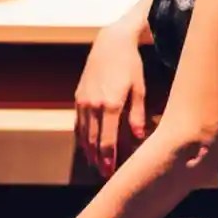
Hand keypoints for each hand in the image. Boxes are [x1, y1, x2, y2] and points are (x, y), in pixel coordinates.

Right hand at [75, 22, 147, 177]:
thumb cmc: (130, 65)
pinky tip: (86, 147)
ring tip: (94, 165)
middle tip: (104, 175)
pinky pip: (78, 123)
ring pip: (83, 133)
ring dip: (88, 152)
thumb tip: (139, 137)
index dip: (108, 158)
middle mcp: (94, 104)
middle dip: (98, 160)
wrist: (110, 42)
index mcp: (111, 104)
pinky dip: (81, 137)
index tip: (111, 172)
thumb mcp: (139, 89)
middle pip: (93, 141)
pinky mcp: (78, 97)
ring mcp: (83, 101)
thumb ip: (138, 115)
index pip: (107, 140)